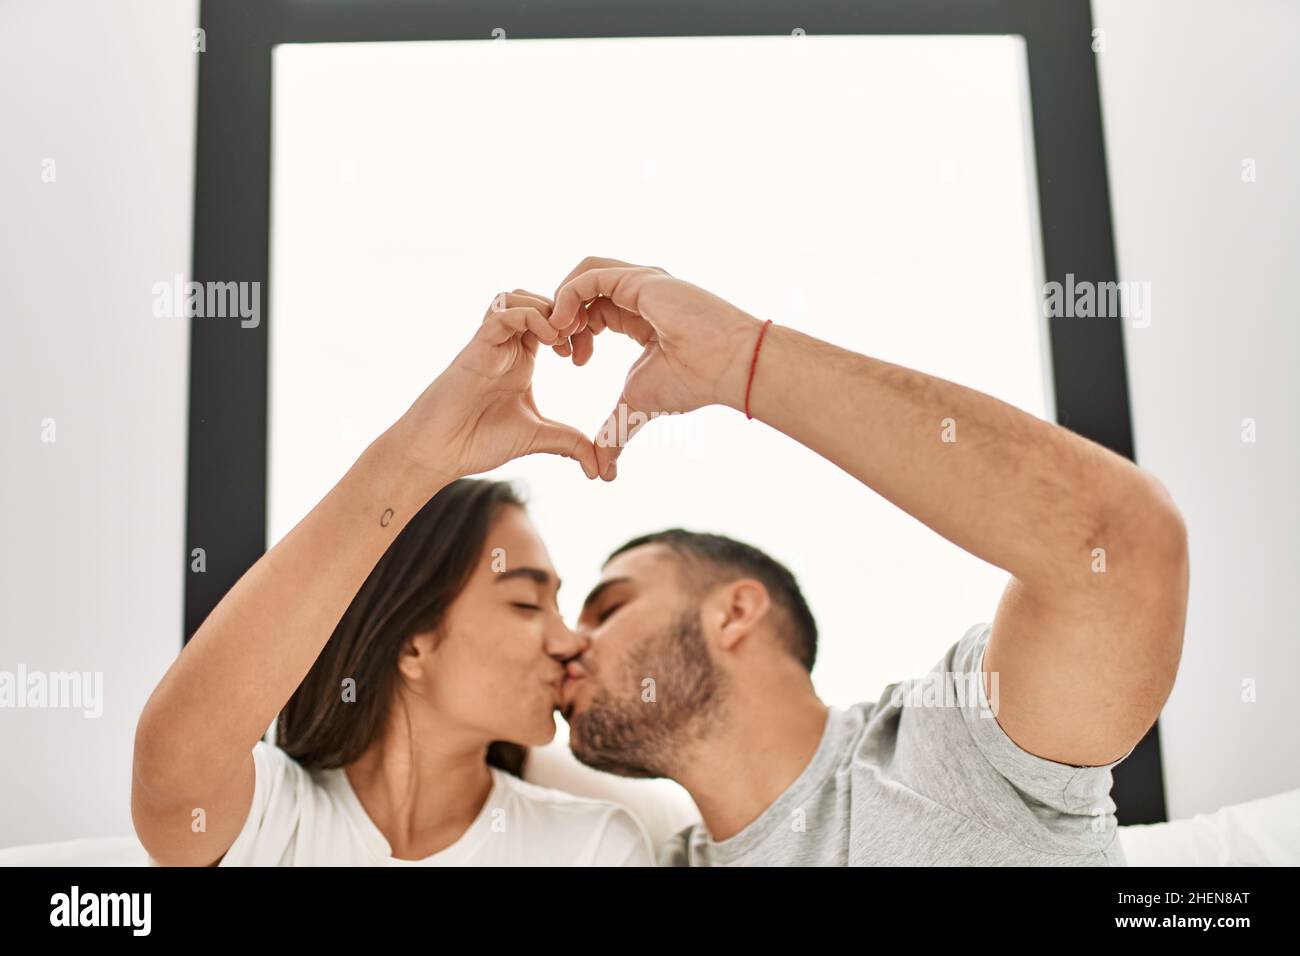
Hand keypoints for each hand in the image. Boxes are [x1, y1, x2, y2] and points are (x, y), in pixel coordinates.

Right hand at [390, 290, 600, 481]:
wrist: (439, 451)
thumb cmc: (479, 441)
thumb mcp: (537, 438)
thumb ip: (569, 444)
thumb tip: (600, 467)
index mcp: (522, 359)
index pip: (553, 321)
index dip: (576, 328)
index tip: (586, 354)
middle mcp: (507, 345)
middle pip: (538, 300)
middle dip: (566, 312)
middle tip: (581, 339)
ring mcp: (491, 342)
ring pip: (518, 296)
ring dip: (547, 308)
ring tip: (563, 339)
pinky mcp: (478, 346)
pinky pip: (504, 312)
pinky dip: (531, 316)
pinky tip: (550, 340)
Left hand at [545, 257, 762, 477]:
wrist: (728, 366)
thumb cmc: (693, 383)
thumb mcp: (639, 407)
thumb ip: (616, 432)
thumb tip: (603, 473)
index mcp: (642, 317)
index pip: (595, 311)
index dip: (576, 333)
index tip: (574, 362)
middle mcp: (641, 293)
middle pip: (585, 291)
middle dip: (565, 318)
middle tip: (561, 351)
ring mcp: (641, 282)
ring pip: (585, 274)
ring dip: (563, 302)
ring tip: (558, 335)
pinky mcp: (640, 279)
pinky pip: (590, 276)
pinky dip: (568, 295)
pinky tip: (565, 326)